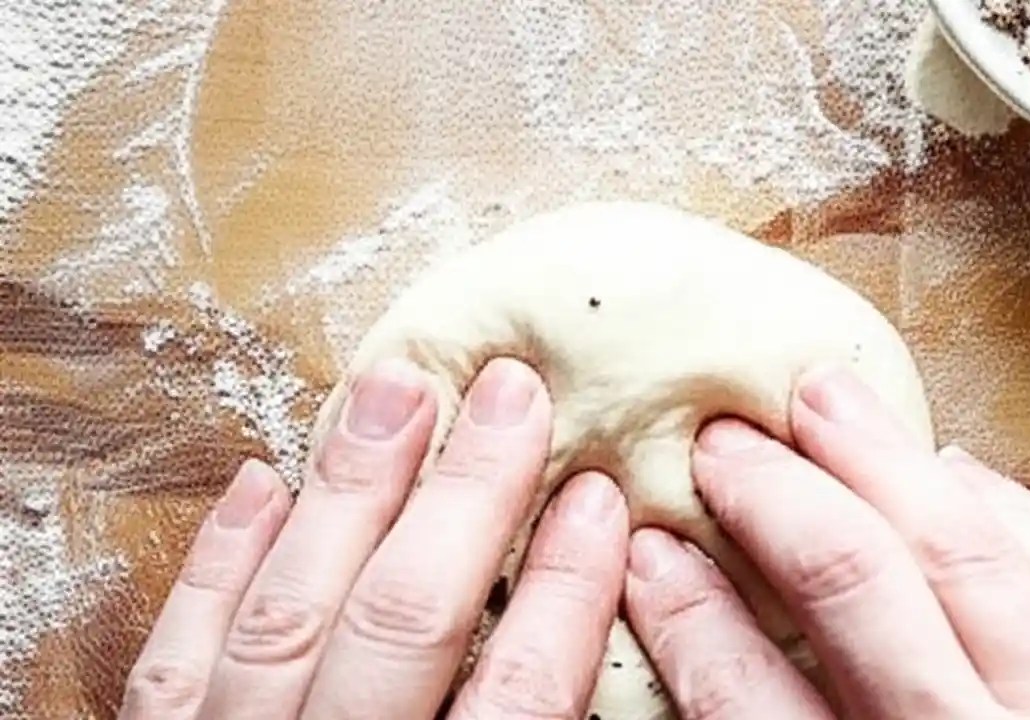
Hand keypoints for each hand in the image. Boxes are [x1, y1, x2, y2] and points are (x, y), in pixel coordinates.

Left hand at [122, 358, 628, 718]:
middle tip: (512, 396)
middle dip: (468, 498)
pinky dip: (218, 564)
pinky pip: (177, 659)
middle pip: (407, 624)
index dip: (568, 589)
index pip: (521, 696)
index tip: (600, 501)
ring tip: (394, 391)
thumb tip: (597, 621)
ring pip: (288, 619)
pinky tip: (260, 484)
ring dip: (348, 494)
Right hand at [625, 364, 1029, 719]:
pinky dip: (1007, 509)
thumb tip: (702, 654)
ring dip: (884, 463)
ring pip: (971, 556)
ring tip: (823, 397)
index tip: (646, 553)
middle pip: (861, 591)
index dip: (688, 617)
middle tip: (718, 441)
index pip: (751, 704)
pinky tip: (954, 466)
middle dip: (777, 500)